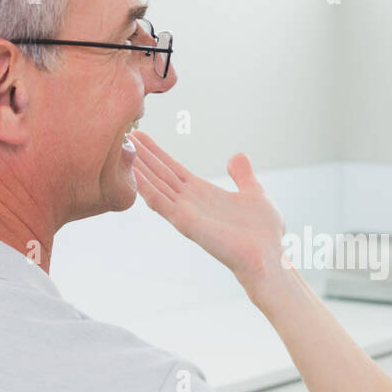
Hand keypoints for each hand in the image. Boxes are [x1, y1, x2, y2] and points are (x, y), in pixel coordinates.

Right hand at [129, 130, 288, 295]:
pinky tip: (134, 174)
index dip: (157, 153)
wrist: (269, 257)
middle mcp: (190, 202)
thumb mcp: (254, 193)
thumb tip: (237, 156)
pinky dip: (147, 189)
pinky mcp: (186, 223)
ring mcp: (186, 213)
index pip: (173, 169)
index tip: (142, 136)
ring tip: (122, 150)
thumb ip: (242, 175)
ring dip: (139, 168)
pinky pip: (161, 203)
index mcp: (203, 193)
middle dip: (142, 156)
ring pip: (156, 186)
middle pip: (159, 174)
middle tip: (123, 134)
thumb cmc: (264, 233)